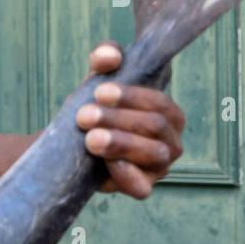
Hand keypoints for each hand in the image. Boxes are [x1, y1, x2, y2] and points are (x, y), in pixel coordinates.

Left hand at [76, 41, 184, 197]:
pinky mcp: (142, 187)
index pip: (158, 103)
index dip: (130, 97)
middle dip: (118, 119)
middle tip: (84, 116)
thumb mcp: (98, 79)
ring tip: (90, 138)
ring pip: (152, 154)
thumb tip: (108, 57)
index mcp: (168, 113)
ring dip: (119, 143)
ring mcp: (159, 167)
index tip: (99, 92)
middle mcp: (171, 140)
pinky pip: (142, 186)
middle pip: (155, 127)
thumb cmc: (94, 107)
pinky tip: (104, 163)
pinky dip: (125, 175)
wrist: (73, 143)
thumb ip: (105, 59)